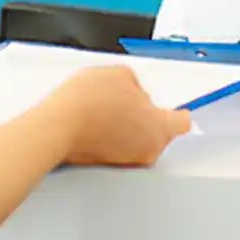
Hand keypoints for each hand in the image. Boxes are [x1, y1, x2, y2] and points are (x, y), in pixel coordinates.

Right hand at [47, 66, 191, 166]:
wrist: (56, 127)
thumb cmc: (88, 104)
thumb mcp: (121, 74)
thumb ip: (137, 84)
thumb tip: (135, 92)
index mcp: (159, 128)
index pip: (182, 122)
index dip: (176, 111)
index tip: (170, 105)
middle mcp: (147, 150)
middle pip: (157, 132)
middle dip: (145, 117)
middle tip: (126, 101)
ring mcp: (127, 161)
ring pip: (136, 140)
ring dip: (126, 127)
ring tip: (105, 110)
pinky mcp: (107, 165)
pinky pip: (118, 147)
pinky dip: (111, 136)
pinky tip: (96, 122)